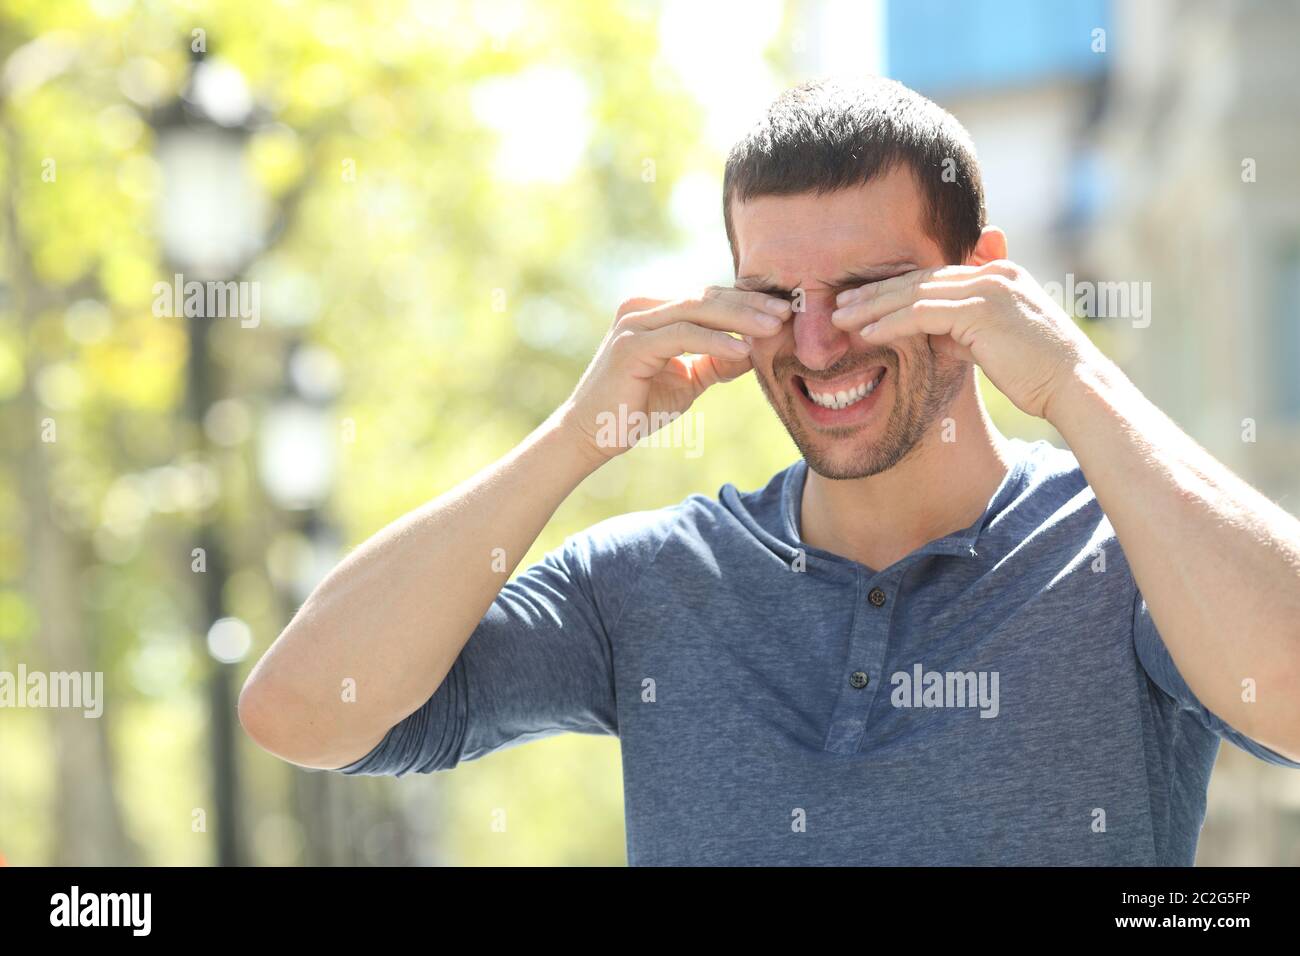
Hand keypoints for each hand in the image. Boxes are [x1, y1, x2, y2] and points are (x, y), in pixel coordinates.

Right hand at [558, 287, 790, 459]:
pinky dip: (715, 341)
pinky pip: (682, 336)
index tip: (784, 311)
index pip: (708, 299)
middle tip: (787, 311)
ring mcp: (634, 323)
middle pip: (706, 298)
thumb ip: (716, 362)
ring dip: (740, 318)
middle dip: (750, 304)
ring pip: (697, 310)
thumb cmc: (636, 408)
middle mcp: (642, 309)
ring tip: (773, 327)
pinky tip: (743, 350)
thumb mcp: (687, 381)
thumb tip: (755, 350)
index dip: (747, 303)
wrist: (593, 435)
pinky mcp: (631, 345)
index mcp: (654, 312)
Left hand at [830, 260, 1101, 420]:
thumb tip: (935, 338)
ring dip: (873, 306)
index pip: (934, 275)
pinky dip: (891, 323)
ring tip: (840, 318)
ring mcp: (989, 288)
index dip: (894, 287)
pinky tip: (867, 334)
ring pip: (915, 292)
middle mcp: (994, 272)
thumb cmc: (1038, 374)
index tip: (862, 299)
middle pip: (919, 277)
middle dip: (875, 291)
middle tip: (839, 302)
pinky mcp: (981, 311)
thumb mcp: (994, 345)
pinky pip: (923, 314)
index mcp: (999, 273)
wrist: (1074, 386)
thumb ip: (964, 333)